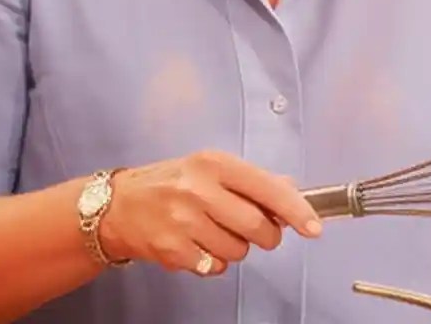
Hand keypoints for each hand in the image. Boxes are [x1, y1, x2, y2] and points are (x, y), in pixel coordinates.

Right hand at [99, 151, 321, 275]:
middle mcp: (198, 189)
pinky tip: (197, 245)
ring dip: (235, 248)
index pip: (267, 187)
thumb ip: (250, 180)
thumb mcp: (207, 168)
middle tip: (256, 231)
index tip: (313, 226)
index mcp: (213, 164)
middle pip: (257, 226)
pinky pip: (215, 266)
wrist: (117, 206)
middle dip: (266, 235)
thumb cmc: (167, 184)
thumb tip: (291, 189)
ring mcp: (183, 221)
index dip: (296, 210)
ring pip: (238, 250)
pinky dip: (213, 261)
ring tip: (213, 232)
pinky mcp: (173, 249)